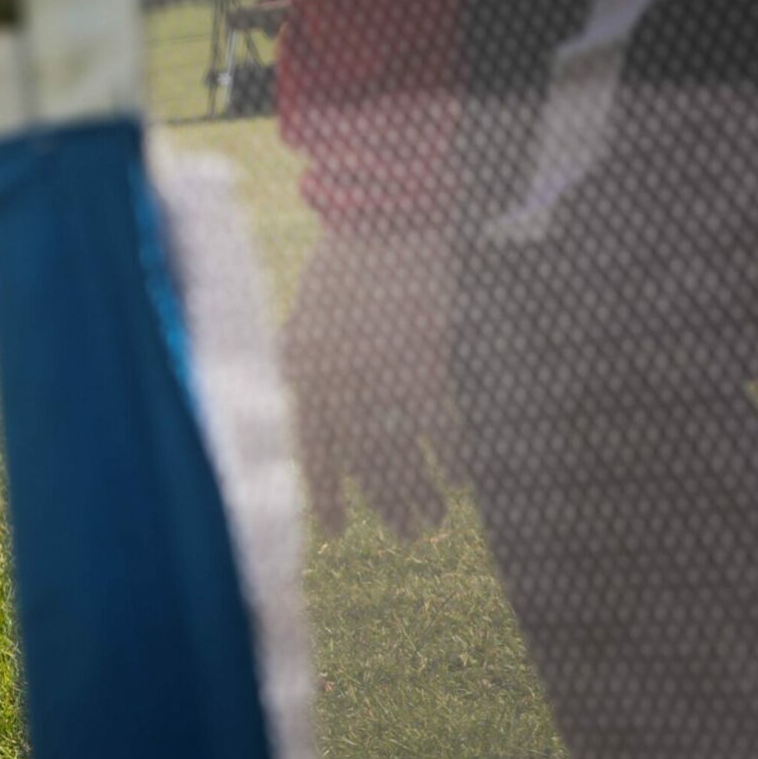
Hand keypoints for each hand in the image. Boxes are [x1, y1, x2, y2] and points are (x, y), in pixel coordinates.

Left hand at [282, 230, 465, 538]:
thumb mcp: (304, 318)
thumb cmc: (342, 267)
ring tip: (433, 525)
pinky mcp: (421, 356)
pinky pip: (437, 422)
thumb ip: (301, 364)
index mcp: (305, 371)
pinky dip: (447, 454)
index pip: (314, 448)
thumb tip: (299, 407)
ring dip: (418, 493)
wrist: (380, 222)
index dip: (326, 494)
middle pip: (364, 460)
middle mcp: (337, 380)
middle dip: (386, 504)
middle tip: (409, 536)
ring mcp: (379, 371)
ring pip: (401, 451)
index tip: (336, 533)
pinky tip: (457, 480)